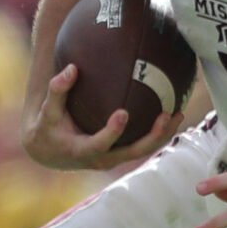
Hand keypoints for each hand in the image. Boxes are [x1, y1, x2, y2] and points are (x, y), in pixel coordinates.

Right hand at [22, 63, 183, 171]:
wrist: (49, 152)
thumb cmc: (48, 127)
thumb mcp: (47, 111)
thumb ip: (57, 90)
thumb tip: (71, 67)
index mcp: (82, 151)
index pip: (100, 144)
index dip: (112, 132)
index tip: (123, 113)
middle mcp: (102, 159)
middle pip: (133, 153)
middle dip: (153, 137)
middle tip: (167, 115)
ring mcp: (114, 159)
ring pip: (143, 151)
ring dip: (163, 135)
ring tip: (179, 114)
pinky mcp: (120, 155)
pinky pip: (142, 145)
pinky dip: (157, 133)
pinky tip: (171, 114)